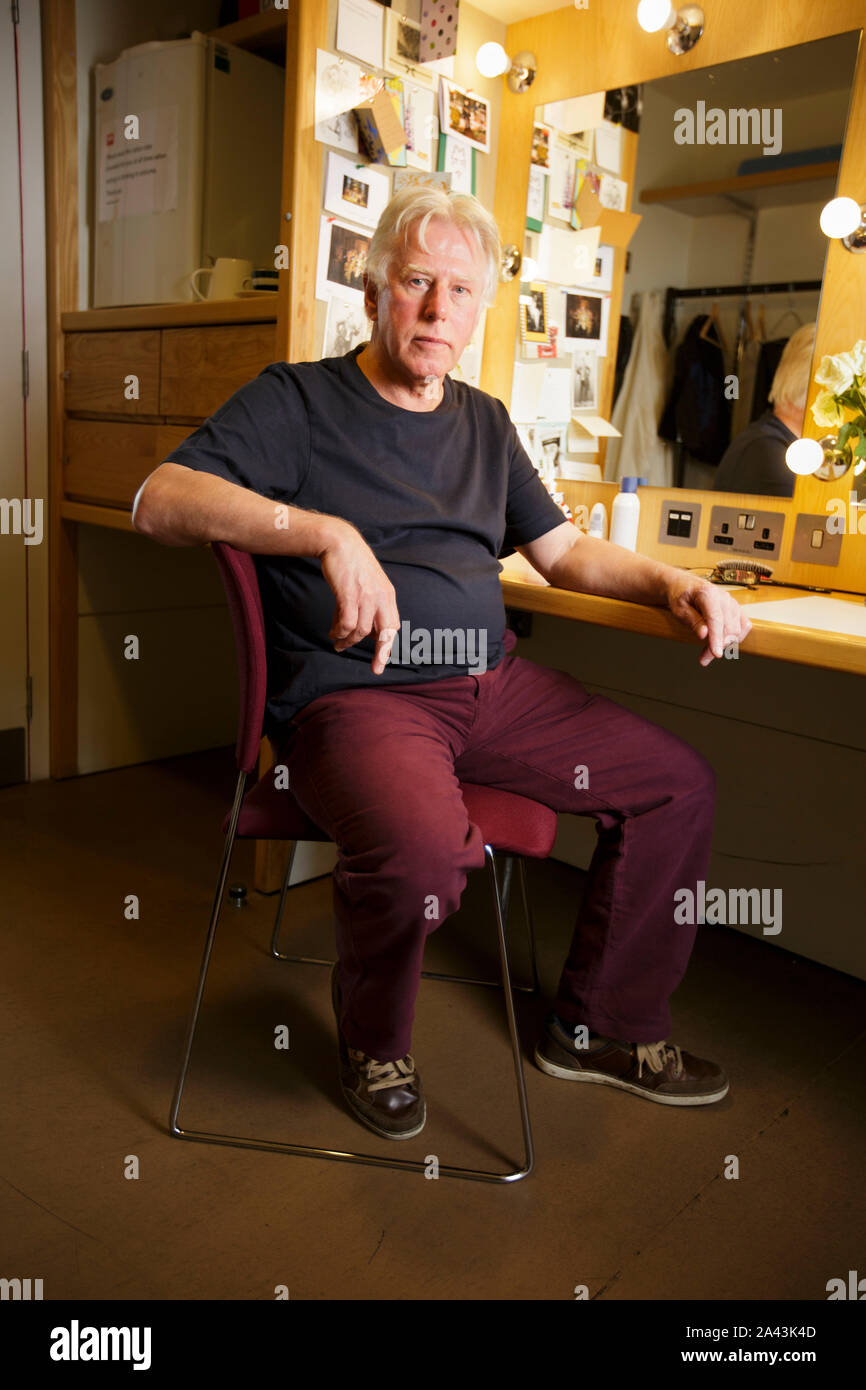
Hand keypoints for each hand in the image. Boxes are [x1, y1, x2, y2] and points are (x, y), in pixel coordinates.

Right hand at [319, 521, 399, 673]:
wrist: (339, 542)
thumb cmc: (351, 565)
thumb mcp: (367, 585)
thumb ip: (367, 607)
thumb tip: (358, 633)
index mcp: (388, 595)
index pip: (393, 626)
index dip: (388, 646)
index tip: (381, 664)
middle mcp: (381, 597)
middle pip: (386, 632)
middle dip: (382, 653)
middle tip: (374, 667)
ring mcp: (366, 596)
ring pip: (360, 630)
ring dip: (348, 640)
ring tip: (338, 642)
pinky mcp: (350, 594)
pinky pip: (347, 623)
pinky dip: (340, 632)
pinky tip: (334, 633)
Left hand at [665, 573, 752, 665]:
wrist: (685, 586)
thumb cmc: (680, 596)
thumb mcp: (678, 609)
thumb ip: (692, 620)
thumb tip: (704, 634)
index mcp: (708, 594)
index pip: (716, 619)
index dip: (716, 638)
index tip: (716, 654)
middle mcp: (724, 597)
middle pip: (728, 628)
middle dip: (717, 646)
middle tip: (704, 659)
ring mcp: (732, 603)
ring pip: (737, 630)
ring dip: (725, 645)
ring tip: (708, 653)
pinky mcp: (736, 609)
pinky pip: (744, 626)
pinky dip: (736, 638)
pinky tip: (722, 645)